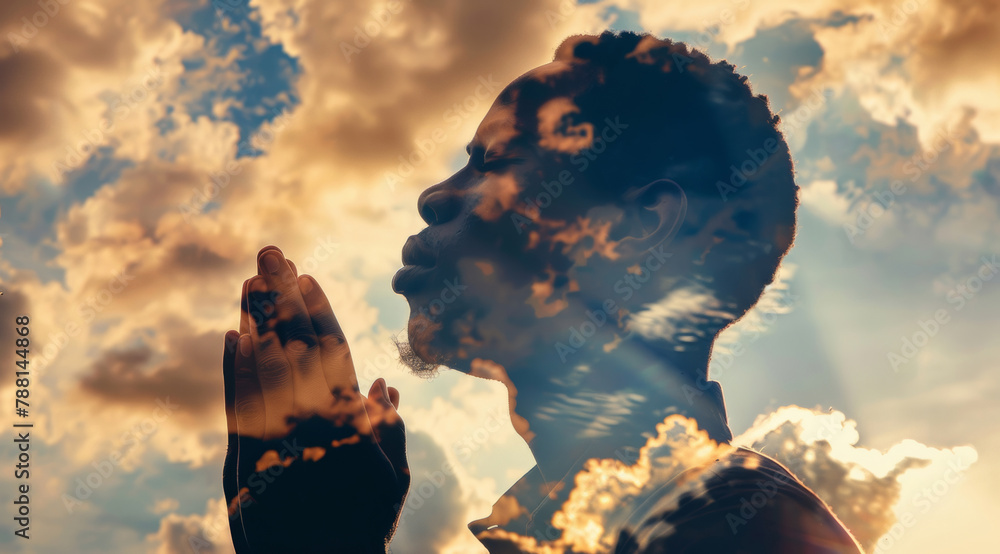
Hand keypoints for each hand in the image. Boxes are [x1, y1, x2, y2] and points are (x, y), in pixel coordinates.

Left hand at [222, 246, 408, 552]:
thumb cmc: (363, 526)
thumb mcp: (393, 481)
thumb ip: (391, 430)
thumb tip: (386, 383)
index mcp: (350, 423)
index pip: (331, 351)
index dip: (317, 310)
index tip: (307, 276)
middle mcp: (310, 423)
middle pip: (292, 345)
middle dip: (281, 296)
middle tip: (269, 253)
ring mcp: (273, 440)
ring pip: (261, 366)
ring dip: (254, 320)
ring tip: (248, 283)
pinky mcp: (242, 461)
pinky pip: (236, 405)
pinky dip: (232, 368)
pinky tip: (229, 336)